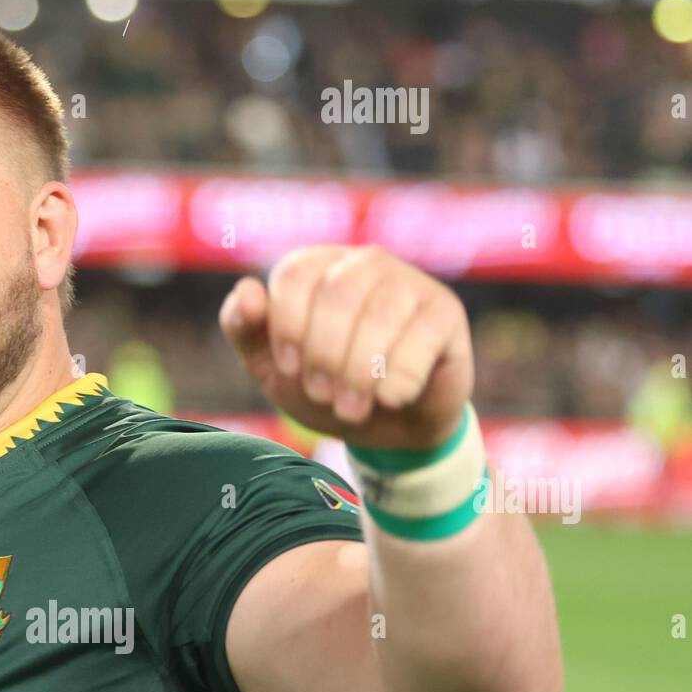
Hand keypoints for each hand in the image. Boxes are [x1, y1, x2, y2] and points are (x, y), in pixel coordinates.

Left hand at [219, 245, 473, 452]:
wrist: (385, 428)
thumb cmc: (324, 388)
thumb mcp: (272, 367)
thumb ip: (246, 329)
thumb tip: (246, 291)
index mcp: (317, 268)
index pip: (295, 274)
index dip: (288, 325)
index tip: (290, 369)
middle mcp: (364, 263)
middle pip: (339, 293)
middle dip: (325, 354)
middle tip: (322, 395)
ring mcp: (409, 283)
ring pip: (381, 313)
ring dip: (360, 370)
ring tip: (352, 409)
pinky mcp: (445, 313)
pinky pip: (422, 336)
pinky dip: (400, 376)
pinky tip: (390, 399)